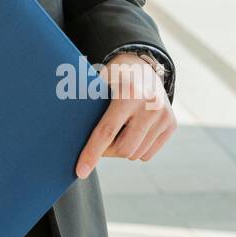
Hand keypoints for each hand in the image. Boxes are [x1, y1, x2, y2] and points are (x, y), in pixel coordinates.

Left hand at [75, 53, 175, 177]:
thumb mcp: (98, 80)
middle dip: (107, 151)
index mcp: (128, 93)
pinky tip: (132, 132)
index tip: (80, 171)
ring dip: (122, 151)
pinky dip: (136, 150)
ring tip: (117, 132)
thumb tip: (64, 127)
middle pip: (123, 148)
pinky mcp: (171, 125)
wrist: (144, 64)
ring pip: (136, 154)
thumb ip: (86, 101)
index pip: (106, 131)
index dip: (91, 153)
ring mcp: (163, 116)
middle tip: (99, 143)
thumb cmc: (113, 76)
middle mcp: (149, 106)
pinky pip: (148, 153)